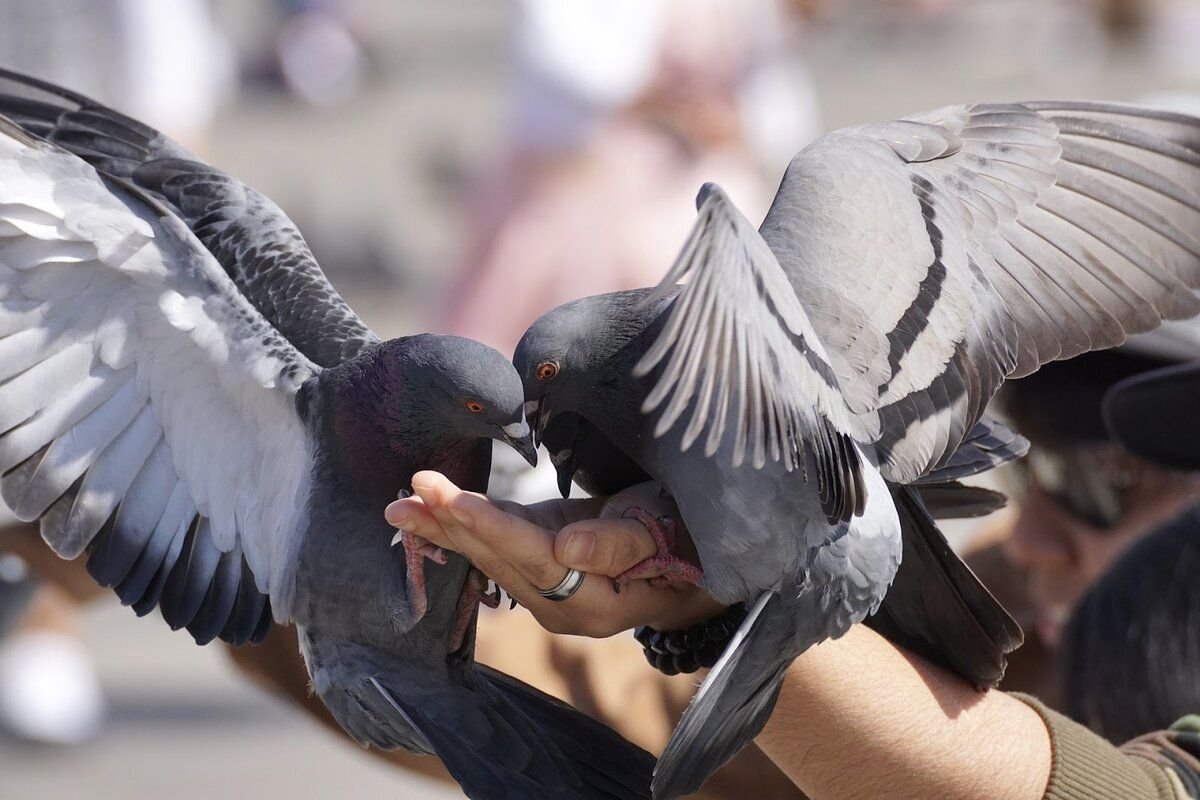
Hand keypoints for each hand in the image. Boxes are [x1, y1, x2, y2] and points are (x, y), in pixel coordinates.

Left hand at [385, 472, 721, 636]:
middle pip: (499, 560)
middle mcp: (561, 605)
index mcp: (593, 603)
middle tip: (410, 489)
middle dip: (453, 524)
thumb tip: (566, 551)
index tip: (449, 500)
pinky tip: (426, 513)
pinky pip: (495, 546)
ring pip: (489, 555)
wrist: (698, 556)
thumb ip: (617, 546)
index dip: (490, 528)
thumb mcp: (664, 534)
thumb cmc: (690, 540)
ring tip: (402, 503)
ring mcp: (547, 588)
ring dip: (444, 527)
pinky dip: (460, 527)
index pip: (532, 560)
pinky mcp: (541, 562)